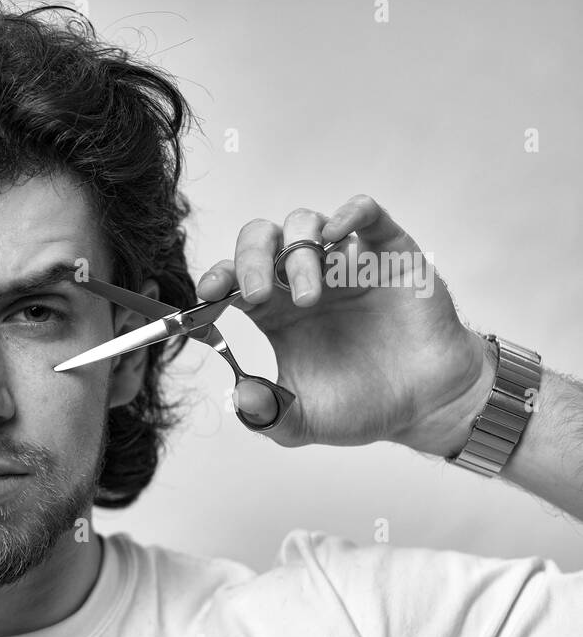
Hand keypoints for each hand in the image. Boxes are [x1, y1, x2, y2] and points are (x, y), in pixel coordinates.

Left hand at [195, 195, 492, 455]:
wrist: (427, 405)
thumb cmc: (362, 407)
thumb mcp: (302, 422)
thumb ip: (266, 414)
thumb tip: (239, 396)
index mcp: (274, 311)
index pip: (232, 279)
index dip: (216, 278)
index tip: (208, 294)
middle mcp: (302, 279)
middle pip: (261, 240)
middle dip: (249, 259)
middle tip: (255, 293)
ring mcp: (345, 263)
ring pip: (305, 223)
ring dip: (297, 252)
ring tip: (308, 298)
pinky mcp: (388, 254)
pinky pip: (366, 213)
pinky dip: (348, 213)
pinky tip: (335, 235)